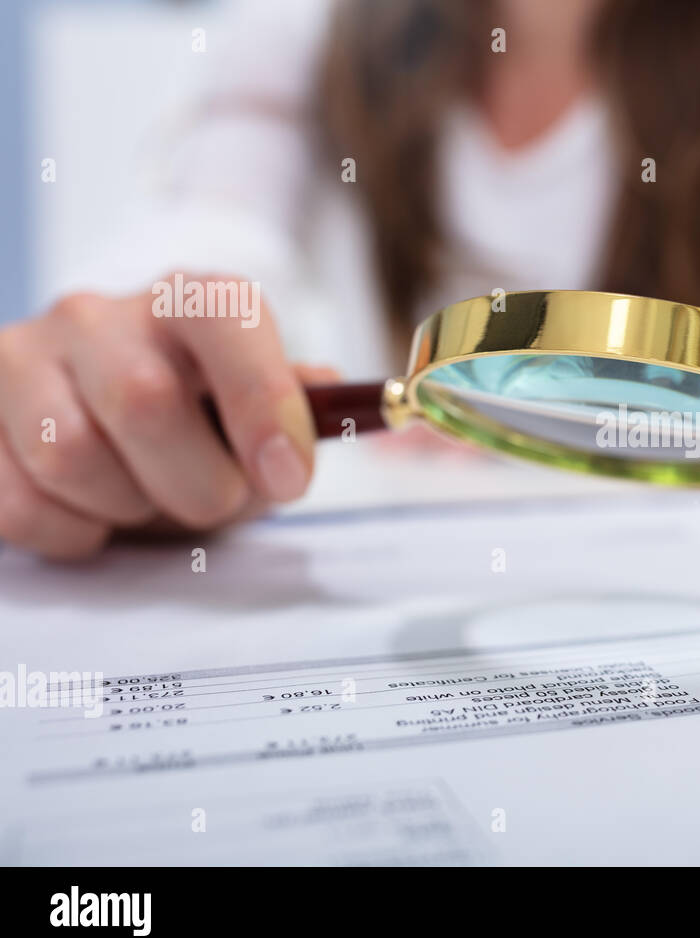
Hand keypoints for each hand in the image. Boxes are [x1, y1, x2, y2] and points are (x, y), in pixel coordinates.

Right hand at [0, 278, 316, 558]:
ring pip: (69, 454)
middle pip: (143, 400)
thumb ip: (303, 411)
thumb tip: (329, 395)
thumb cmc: (201, 426)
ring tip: (145, 500)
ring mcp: (23, 358)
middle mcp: (99, 315)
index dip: (261, 402)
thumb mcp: (261, 419)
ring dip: (126, 508)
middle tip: (213, 505)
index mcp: (190, 303)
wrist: (104, 426)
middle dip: (195, 484)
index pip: (225, 318)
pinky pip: (17, 500)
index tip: (286, 477)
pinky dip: (69, 532)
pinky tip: (92, 515)